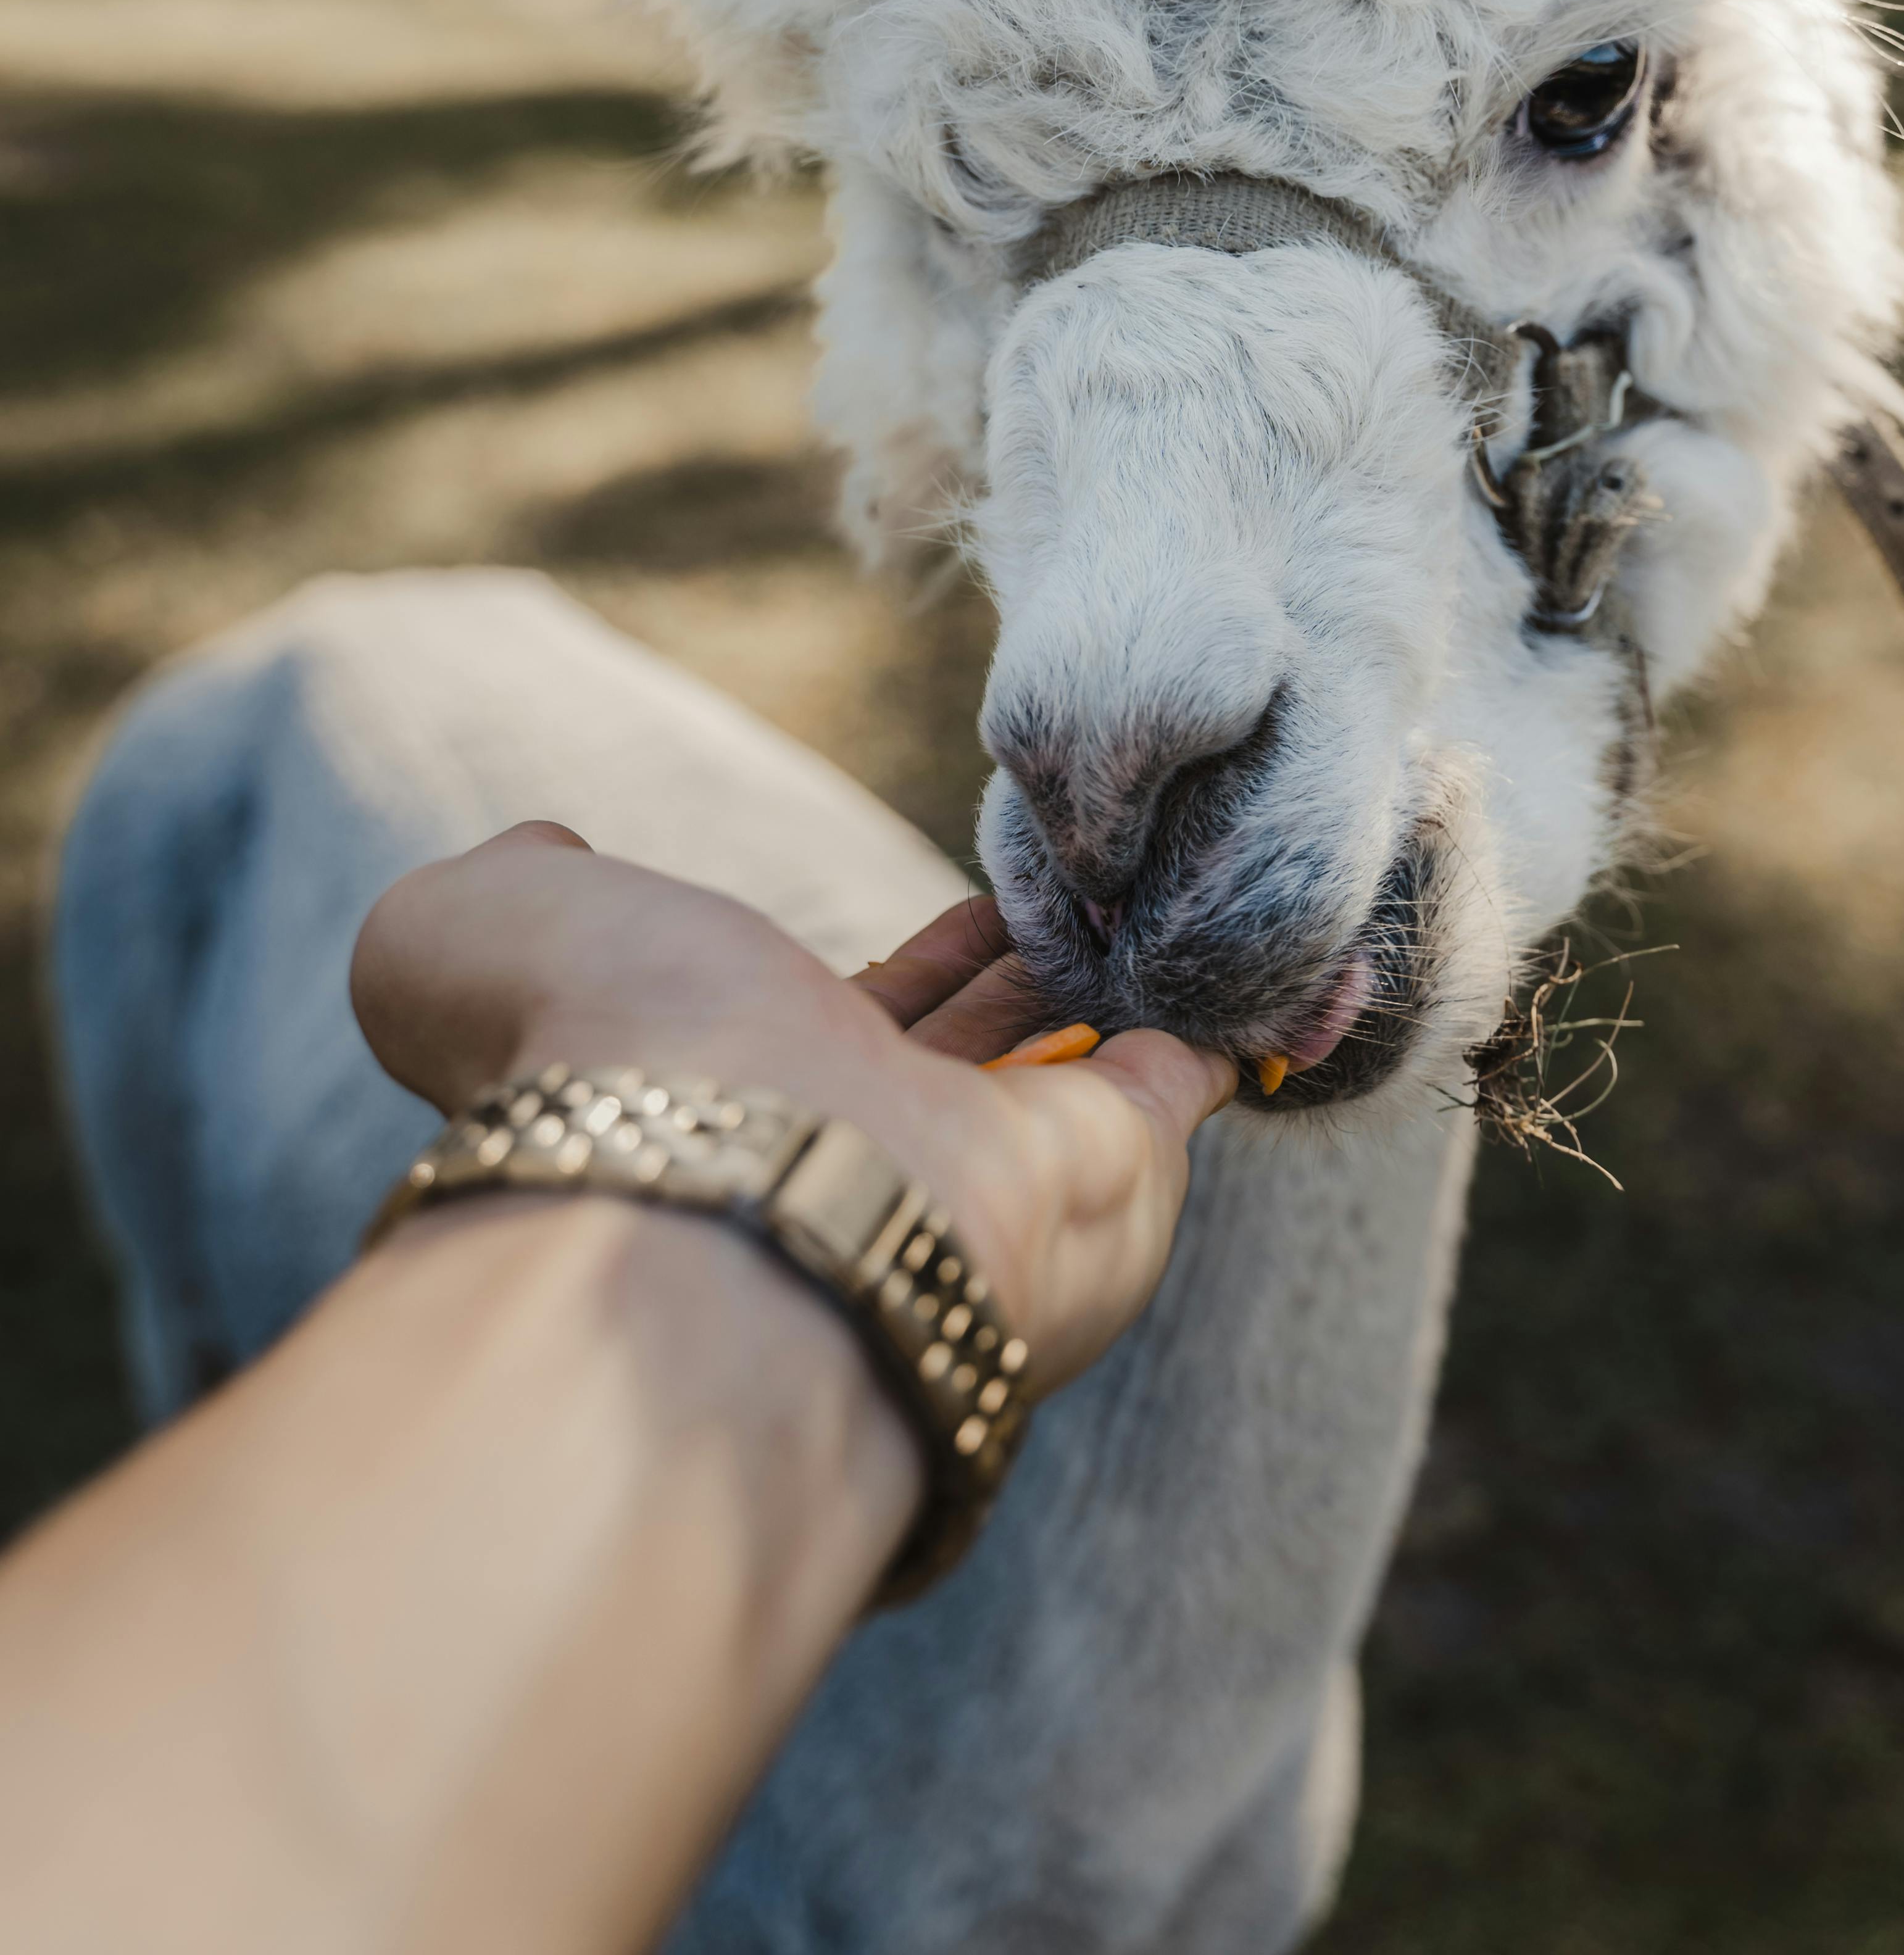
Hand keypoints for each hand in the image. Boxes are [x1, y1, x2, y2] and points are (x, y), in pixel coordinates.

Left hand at [352, 824, 1236, 1388]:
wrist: (745, 1198)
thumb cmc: (600, 1059)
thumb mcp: (468, 936)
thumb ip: (498, 892)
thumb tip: (548, 845)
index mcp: (736, 1113)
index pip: (837, 1045)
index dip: (901, 978)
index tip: (959, 903)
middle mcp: (869, 1167)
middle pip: (971, 1062)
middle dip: (1024, 977)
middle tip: (1080, 884)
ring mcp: (999, 1183)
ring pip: (1083, 1063)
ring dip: (1127, 972)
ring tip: (1175, 879)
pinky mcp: (1119, 1173)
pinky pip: (1205, 1069)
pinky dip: (1253, 1006)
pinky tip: (1294, 954)